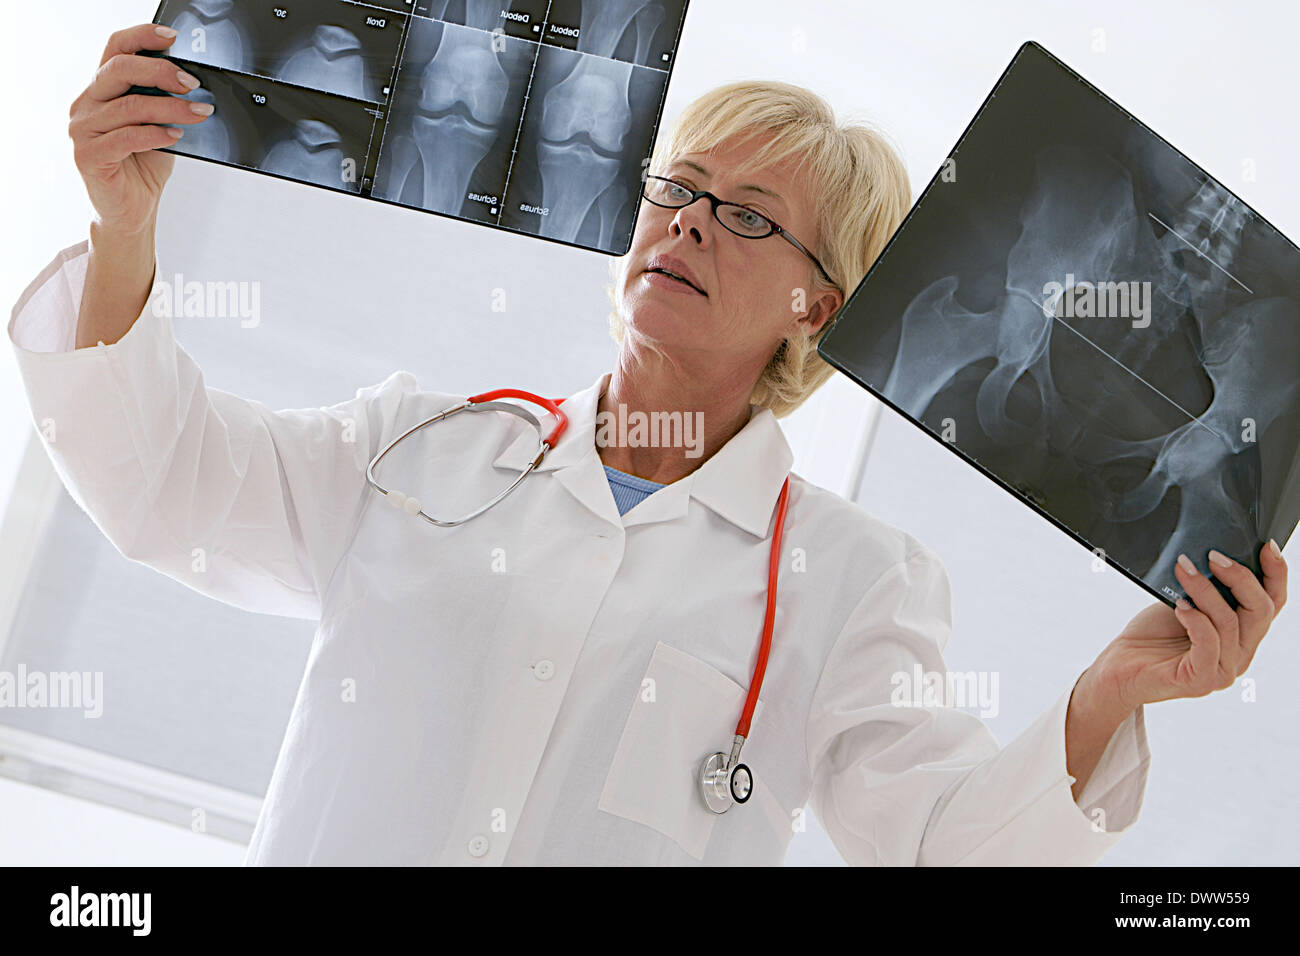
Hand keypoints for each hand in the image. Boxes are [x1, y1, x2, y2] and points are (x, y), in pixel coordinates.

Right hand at [68, 23, 212, 235]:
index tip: (172, 37)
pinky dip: (156, 134)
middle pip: (119, 70)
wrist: (132, 209)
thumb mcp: (158, 126)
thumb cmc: (143, 166)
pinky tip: (176, 135)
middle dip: (160, 71)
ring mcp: (82, 129)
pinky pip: (126, 137)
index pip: (115, 50)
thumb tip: (191, 83)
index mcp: (101, 90)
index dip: (141, 36)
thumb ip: (162, 102)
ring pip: (129, 106)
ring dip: (171, 108)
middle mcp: (86, 104)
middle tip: (192, 83)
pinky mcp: (88, 155)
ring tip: (199, 112)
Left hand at [1087, 542, 1287, 713]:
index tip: (1266, 546)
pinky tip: (1179, 606)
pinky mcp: (1201, 680)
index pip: (1272, 603)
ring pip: (1230, 622)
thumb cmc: (1152, 636)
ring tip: (1184, 570)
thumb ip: (1207, 589)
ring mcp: (1223, 670)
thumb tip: (1215, 556)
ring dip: (1206, 590)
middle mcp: (1240, 655)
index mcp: (1243, 635)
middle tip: (1214, 556)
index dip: (1276, 574)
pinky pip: (1209, 642)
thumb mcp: (1185, 603)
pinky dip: (1195, 619)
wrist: (1121, 669)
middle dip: (1240, 577)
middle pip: (1261, 611)